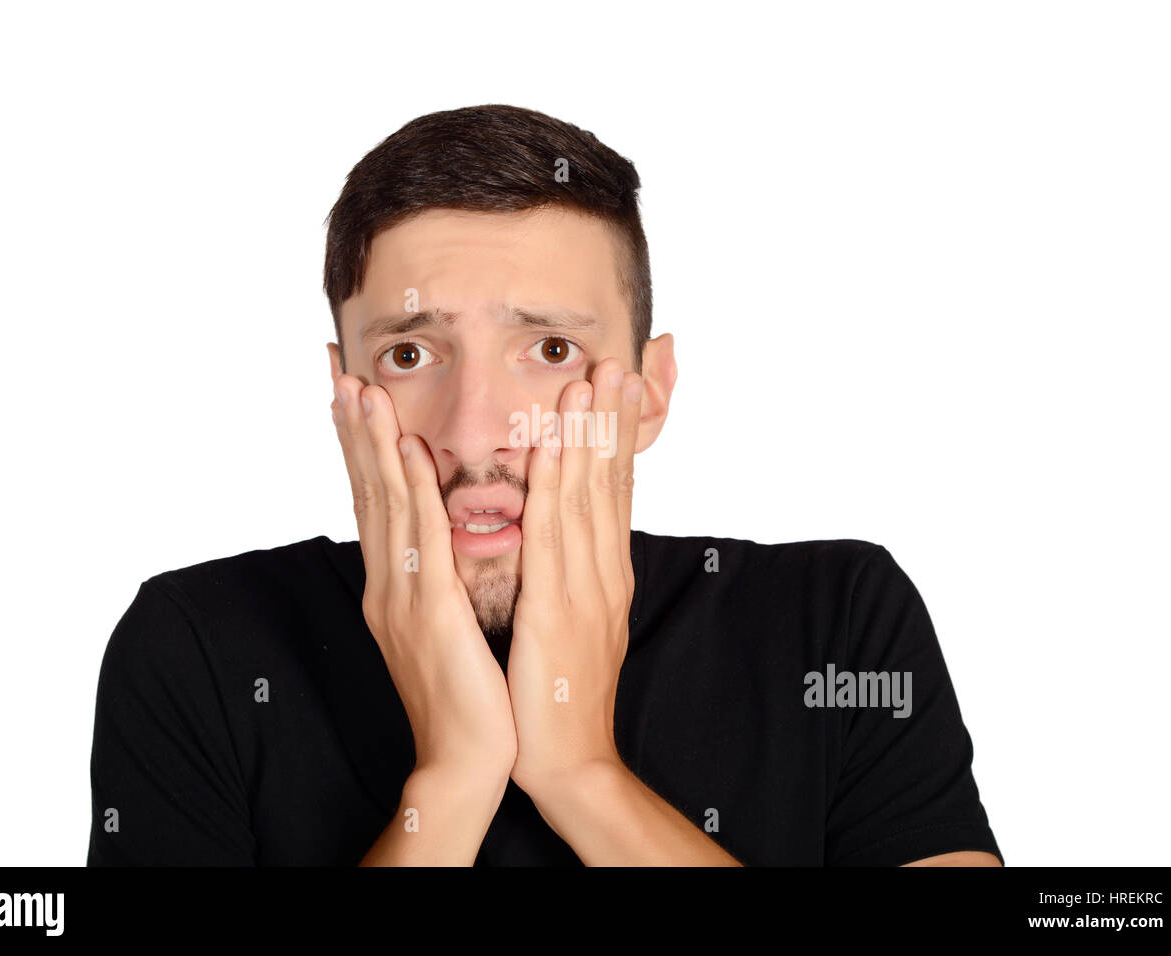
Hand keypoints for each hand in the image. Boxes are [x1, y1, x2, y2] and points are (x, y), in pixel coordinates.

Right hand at [331, 372, 517, 782]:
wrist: (464, 761)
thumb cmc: (464, 697)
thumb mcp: (442, 627)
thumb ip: (432, 581)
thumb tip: (432, 544)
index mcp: (393, 587)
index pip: (372, 503)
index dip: (359, 448)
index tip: (350, 397)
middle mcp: (387, 585)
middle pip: (366, 493)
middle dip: (352, 429)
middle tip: (338, 370)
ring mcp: (403, 597)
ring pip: (386, 505)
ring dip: (372, 443)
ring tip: (359, 389)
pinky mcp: (430, 613)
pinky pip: (423, 540)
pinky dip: (414, 491)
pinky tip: (408, 452)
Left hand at [506, 357, 643, 795]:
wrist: (569, 759)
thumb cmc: (563, 694)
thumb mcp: (578, 621)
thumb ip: (575, 574)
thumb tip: (569, 537)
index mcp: (605, 574)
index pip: (615, 492)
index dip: (618, 436)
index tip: (621, 386)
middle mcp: (604, 572)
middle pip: (610, 483)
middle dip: (614, 419)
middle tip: (619, 360)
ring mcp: (587, 589)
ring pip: (586, 497)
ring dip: (588, 434)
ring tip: (591, 380)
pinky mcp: (558, 609)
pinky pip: (553, 536)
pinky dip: (553, 486)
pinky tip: (550, 448)